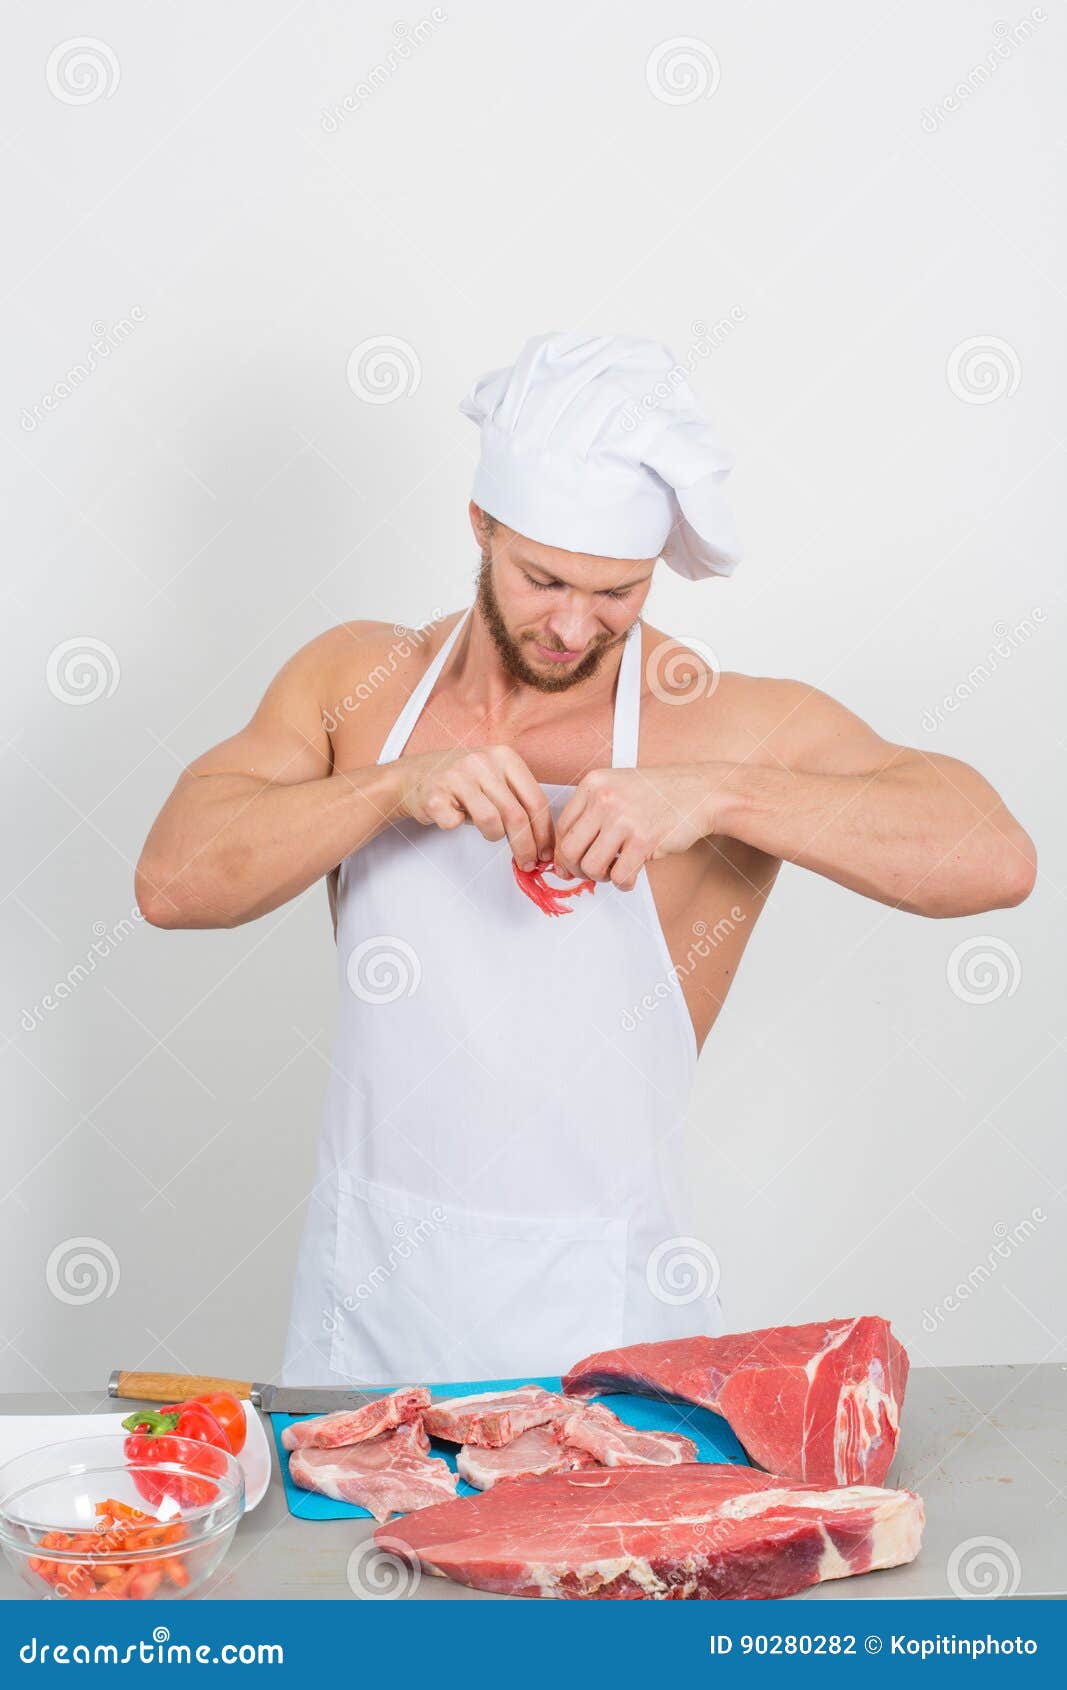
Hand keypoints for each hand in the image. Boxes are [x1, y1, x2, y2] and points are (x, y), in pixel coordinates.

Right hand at [392, 746, 553, 869]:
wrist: (413, 775)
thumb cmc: (461, 782)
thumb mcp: (495, 779)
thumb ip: (518, 801)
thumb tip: (542, 841)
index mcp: (504, 756)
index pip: (536, 800)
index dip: (544, 832)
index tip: (546, 852)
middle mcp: (482, 762)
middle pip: (517, 815)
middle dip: (526, 846)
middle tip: (527, 862)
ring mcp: (456, 776)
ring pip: (491, 821)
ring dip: (493, 836)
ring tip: (486, 831)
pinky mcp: (434, 793)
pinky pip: (455, 823)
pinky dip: (456, 826)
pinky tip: (454, 817)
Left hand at [554, 765, 720, 889]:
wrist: (702, 792)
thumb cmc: (661, 793)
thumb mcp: (618, 788)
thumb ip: (592, 814)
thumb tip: (566, 855)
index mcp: (593, 783)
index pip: (561, 827)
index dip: (563, 852)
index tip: (570, 863)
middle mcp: (604, 799)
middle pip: (569, 849)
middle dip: (577, 869)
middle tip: (590, 872)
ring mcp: (624, 819)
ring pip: (591, 866)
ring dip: (601, 878)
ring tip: (614, 871)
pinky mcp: (644, 839)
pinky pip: (619, 876)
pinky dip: (623, 884)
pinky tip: (630, 877)